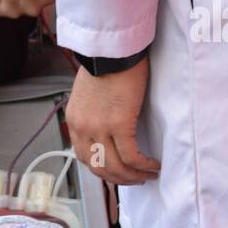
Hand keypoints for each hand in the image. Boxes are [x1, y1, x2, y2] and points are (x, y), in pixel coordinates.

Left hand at [66, 56, 160, 186]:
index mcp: (74, 121)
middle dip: (119, 178)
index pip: (83, 157)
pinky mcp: (119, 124)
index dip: (102, 168)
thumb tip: (106, 128)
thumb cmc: (105, 64)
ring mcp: (99, 128)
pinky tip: (153, 165)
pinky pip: (131, 156)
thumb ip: (93, 113)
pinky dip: (143, 165)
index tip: (116, 171)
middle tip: (135, 178)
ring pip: (116, 166)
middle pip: (99, 167)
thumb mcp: (89, 93)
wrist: (112, 49)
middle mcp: (83, 128)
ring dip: (133, 176)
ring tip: (148, 174)